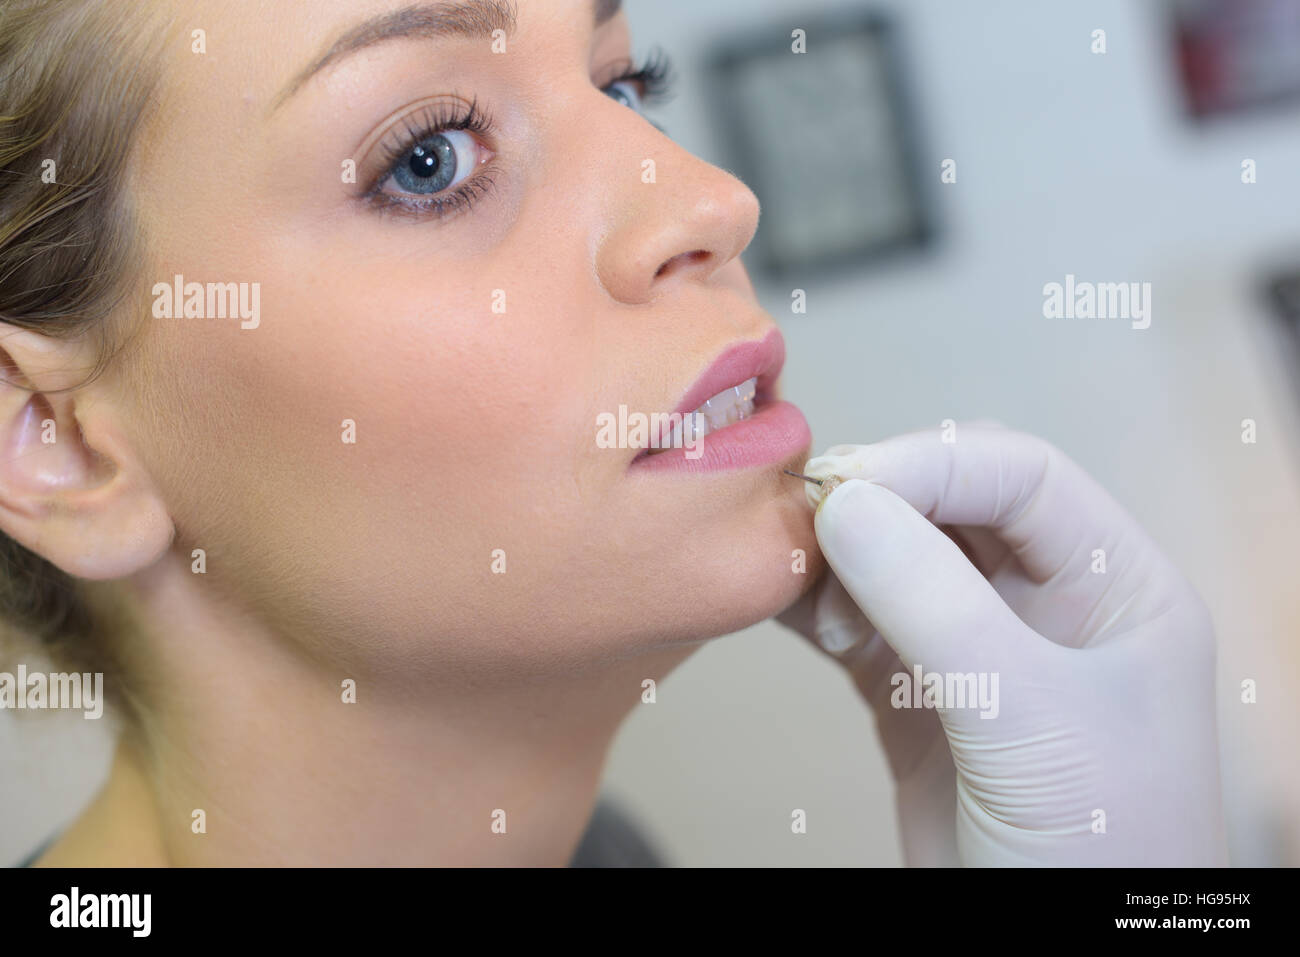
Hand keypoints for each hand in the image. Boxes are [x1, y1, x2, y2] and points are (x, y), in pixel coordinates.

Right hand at [778, 424, 1227, 865]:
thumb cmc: (1099, 854)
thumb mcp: (1028, 716)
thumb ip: (936, 604)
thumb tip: (846, 503)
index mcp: (1116, 588)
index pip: (1022, 477)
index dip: (933, 463)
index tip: (850, 481)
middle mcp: (1049, 605)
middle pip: (951, 506)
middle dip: (878, 502)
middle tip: (809, 519)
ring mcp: (979, 650)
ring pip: (896, 559)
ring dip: (839, 556)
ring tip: (799, 580)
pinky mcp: (917, 697)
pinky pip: (858, 622)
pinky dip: (815, 606)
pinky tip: (781, 601)